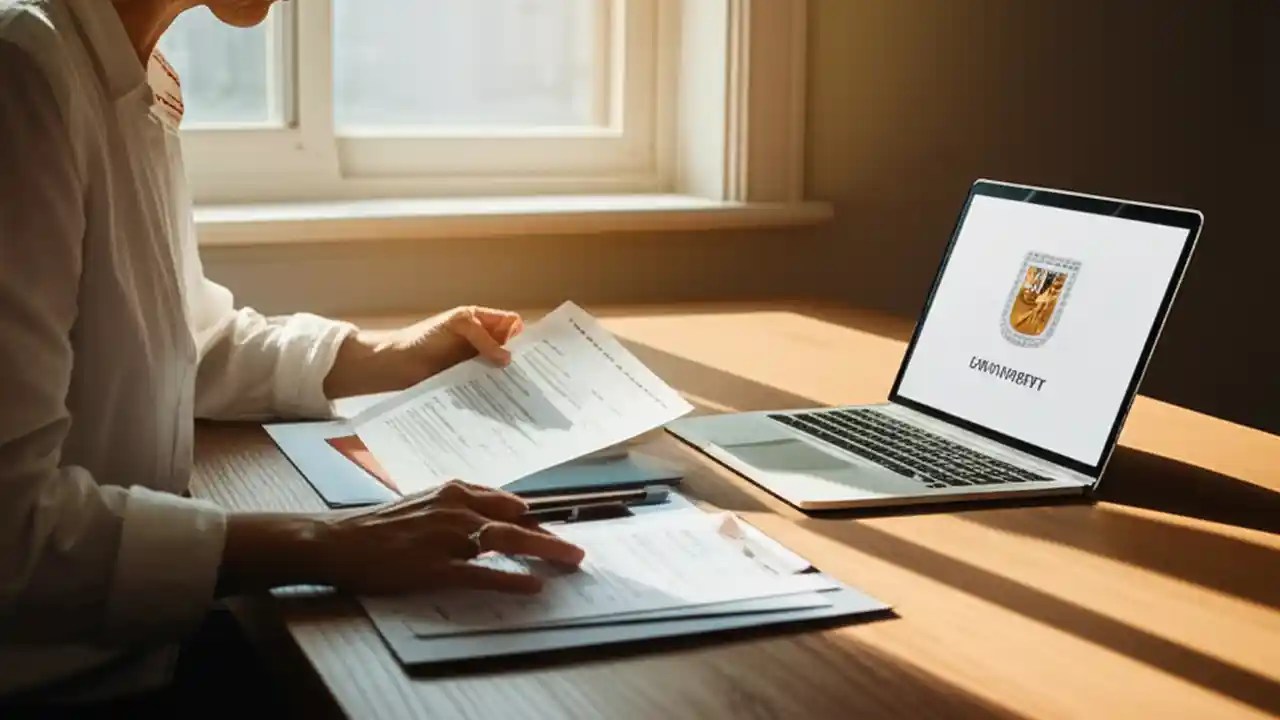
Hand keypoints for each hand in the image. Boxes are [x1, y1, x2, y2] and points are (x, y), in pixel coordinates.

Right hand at [318, 481, 583, 594]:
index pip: (507, 502)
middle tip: (576, 549)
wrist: (339, 540)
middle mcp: (454, 508)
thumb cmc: (382, 525)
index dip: (536, 518)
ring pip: (505, 539)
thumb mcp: (425, 503)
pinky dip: (511, 578)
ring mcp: (445, 537)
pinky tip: (532, 585)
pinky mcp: (434, 567)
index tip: (559, 528)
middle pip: (515, 519)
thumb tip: (497, 514)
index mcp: (454, 491)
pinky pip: (481, 573)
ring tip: (569, 560)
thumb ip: (460, 506)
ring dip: (542, 549)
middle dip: (550, 534)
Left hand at [324, 306, 524, 398]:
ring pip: (498, 370)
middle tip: (534, 377)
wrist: (395, 363)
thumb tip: (508, 359)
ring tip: (522, 394)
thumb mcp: (457, 326)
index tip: (534, 353)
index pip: (511, 324)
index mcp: (481, 321)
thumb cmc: (424, 337)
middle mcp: (481, 341)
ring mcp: (474, 363)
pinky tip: (502, 401)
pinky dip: (492, 391)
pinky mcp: (466, 382)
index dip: (523, 335)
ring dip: (506, 379)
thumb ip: (483, 338)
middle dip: (520, 360)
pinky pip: (484, 385)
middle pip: (509, 349)